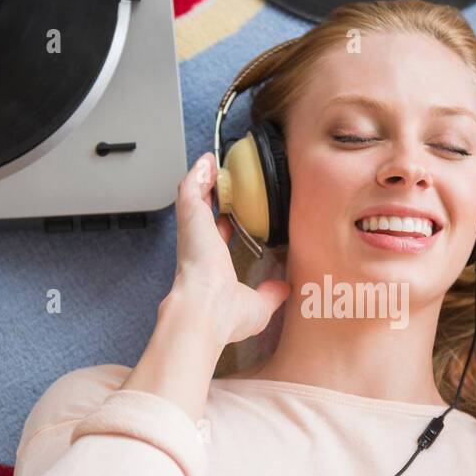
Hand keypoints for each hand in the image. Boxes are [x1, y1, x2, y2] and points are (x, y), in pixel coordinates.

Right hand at [168, 152, 290, 346]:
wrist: (205, 312)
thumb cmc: (224, 315)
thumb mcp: (258, 306)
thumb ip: (271, 294)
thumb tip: (284, 288)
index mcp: (211, 267)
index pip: (217, 239)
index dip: (225, 226)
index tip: (232, 216)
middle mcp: (199, 247)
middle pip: (203, 214)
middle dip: (211, 197)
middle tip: (222, 180)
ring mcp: (193, 231)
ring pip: (195, 198)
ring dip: (204, 180)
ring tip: (213, 162)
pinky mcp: (190, 218)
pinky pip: (191, 188)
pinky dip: (197, 173)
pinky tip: (207, 160)